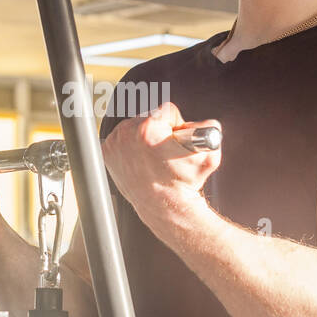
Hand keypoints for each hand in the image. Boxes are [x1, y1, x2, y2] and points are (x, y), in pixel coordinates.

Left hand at [101, 101, 220, 223]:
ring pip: (135, 126)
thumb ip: (210, 128)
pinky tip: (140, 159)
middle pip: (149, 116)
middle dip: (160, 130)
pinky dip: (130, 146)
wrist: (164, 206)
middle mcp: (127, 133)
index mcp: (148, 129)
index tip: (177, 141)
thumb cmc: (184, 183)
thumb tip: (205, 123)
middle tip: (165, 151)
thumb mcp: (208, 154)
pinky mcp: (107, 152)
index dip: (178, 126)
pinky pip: (122, 139)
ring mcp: (114, 143)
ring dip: (145, 136)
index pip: (168, 111)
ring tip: (153, 156)